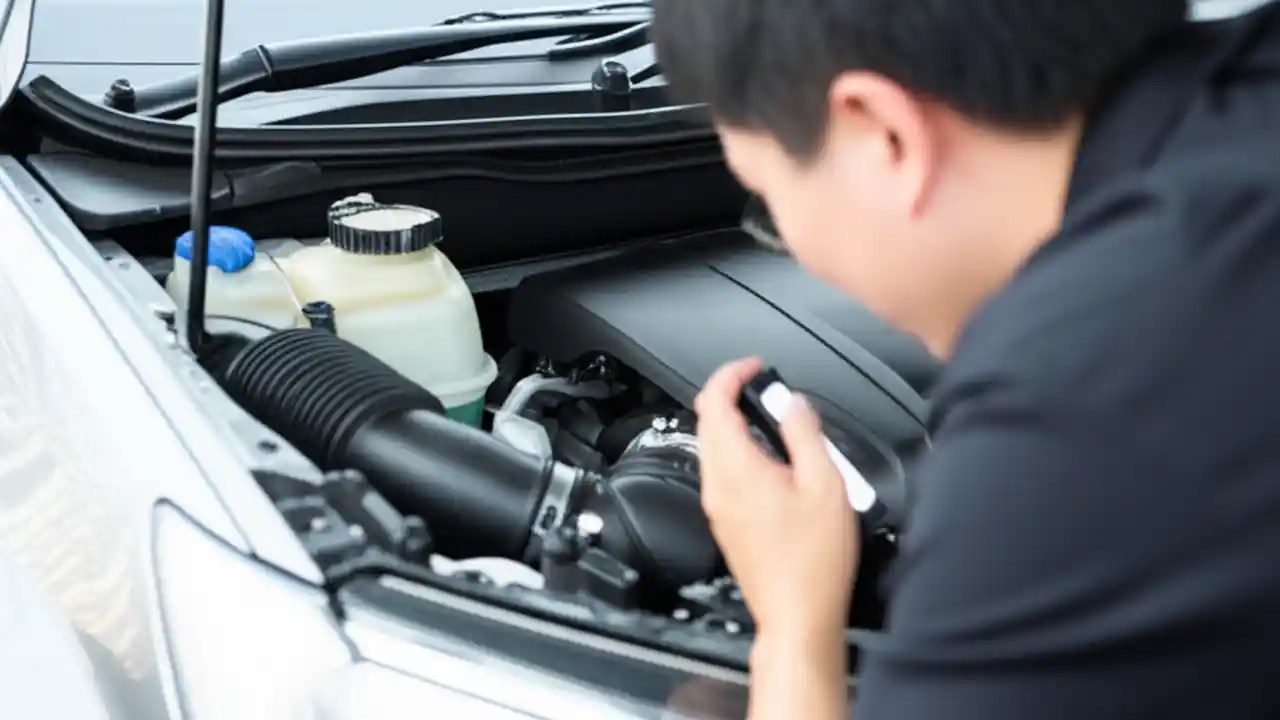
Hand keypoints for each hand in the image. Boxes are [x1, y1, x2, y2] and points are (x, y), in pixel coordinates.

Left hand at [694, 358, 860, 639]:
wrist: (798, 614)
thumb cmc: (813, 560)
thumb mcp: (825, 483)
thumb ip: (805, 433)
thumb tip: (792, 404)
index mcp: (736, 469)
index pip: (714, 403)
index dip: (731, 374)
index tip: (753, 367)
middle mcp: (717, 486)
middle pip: (707, 422)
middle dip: (731, 396)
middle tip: (765, 389)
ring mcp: (717, 506)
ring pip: (714, 448)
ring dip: (736, 425)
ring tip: (775, 423)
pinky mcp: (725, 523)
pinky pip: (723, 473)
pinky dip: (740, 452)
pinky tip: (772, 462)